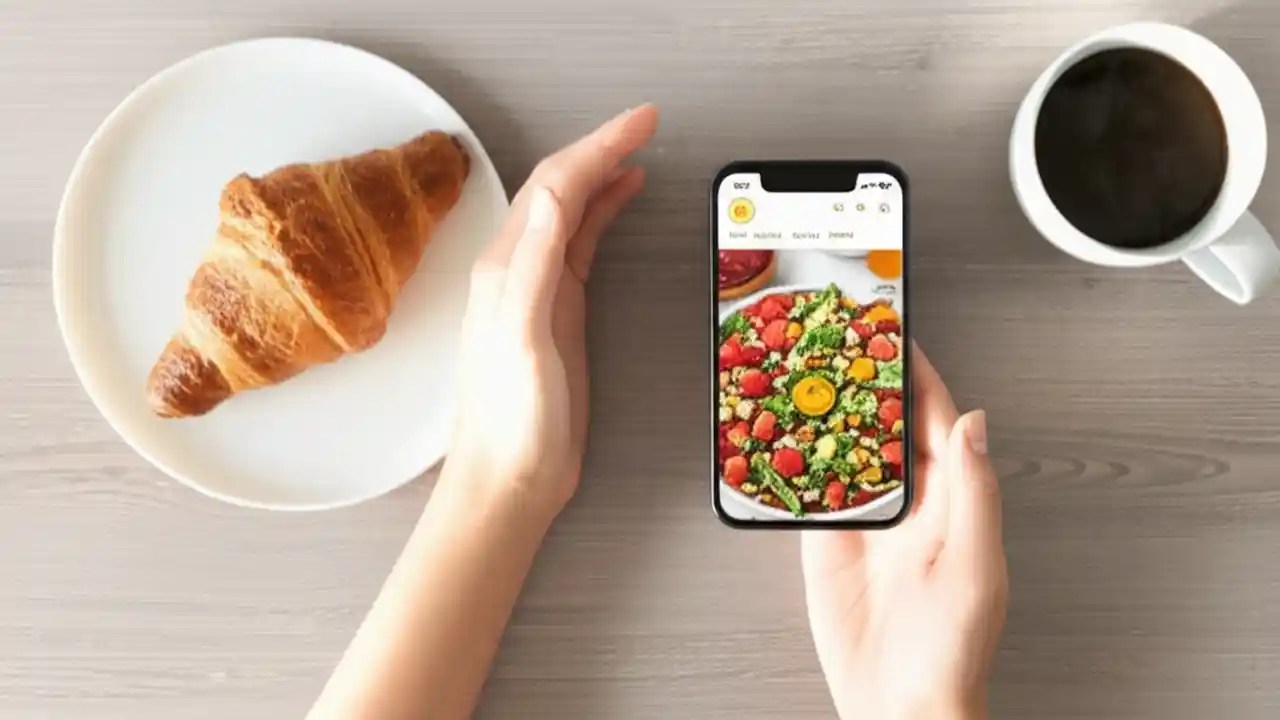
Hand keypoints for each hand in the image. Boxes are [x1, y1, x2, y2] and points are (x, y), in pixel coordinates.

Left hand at [446, 105, 659, 514]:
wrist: (509, 480)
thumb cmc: (513, 422)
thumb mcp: (523, 339)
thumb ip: (537, 265)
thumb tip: (558, 193)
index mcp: (507, 268)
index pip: (555, 185)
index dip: (598, 147)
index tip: (643, 122)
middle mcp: (518, 269)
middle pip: (561, 187)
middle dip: (602, 148)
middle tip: (649, 122)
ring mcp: (538, 289)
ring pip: (570, 212)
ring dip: (602, 175)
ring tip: (641, 148)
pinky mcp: (557, 311)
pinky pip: (579, 245)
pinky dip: (602, 214)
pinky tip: (623, 199)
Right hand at [803, 345, 1007, 719]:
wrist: (899, 705)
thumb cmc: (951, 649)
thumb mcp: (974, 564)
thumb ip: (973, 492)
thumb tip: (975, 423)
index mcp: (952, 500)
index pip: (935, 420)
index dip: (916, 374)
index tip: (896, 331)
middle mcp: (909, 503)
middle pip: (884, 425)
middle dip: (865, 381)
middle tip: (838, 338)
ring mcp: (865, 521)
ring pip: (843, 450)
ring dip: (826, 413)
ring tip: (802, 371)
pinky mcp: (826, 543)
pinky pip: (807, 491)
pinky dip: (793, 461)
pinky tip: (777, 435)